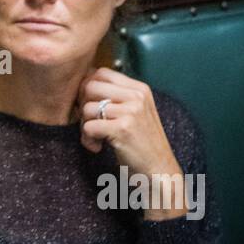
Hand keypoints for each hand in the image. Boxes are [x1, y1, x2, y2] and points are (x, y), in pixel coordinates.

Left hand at [77, 66, 183, 194]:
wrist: (160, 170)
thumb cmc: (143, 144)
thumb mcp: (136, 112)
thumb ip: (117, 97)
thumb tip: (84, 84)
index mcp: (139, 89)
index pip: (102, 72)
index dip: (88, 88)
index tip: (91, 106)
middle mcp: (136, 96)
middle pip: (90, 86)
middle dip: (83, 105)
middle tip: (90, 122)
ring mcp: (131, 112)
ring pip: (87, 108)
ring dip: (84, 126)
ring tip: (96, 138)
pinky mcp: (123, 129)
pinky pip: (89, 127)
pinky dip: (87, 140)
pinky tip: (97, 147)